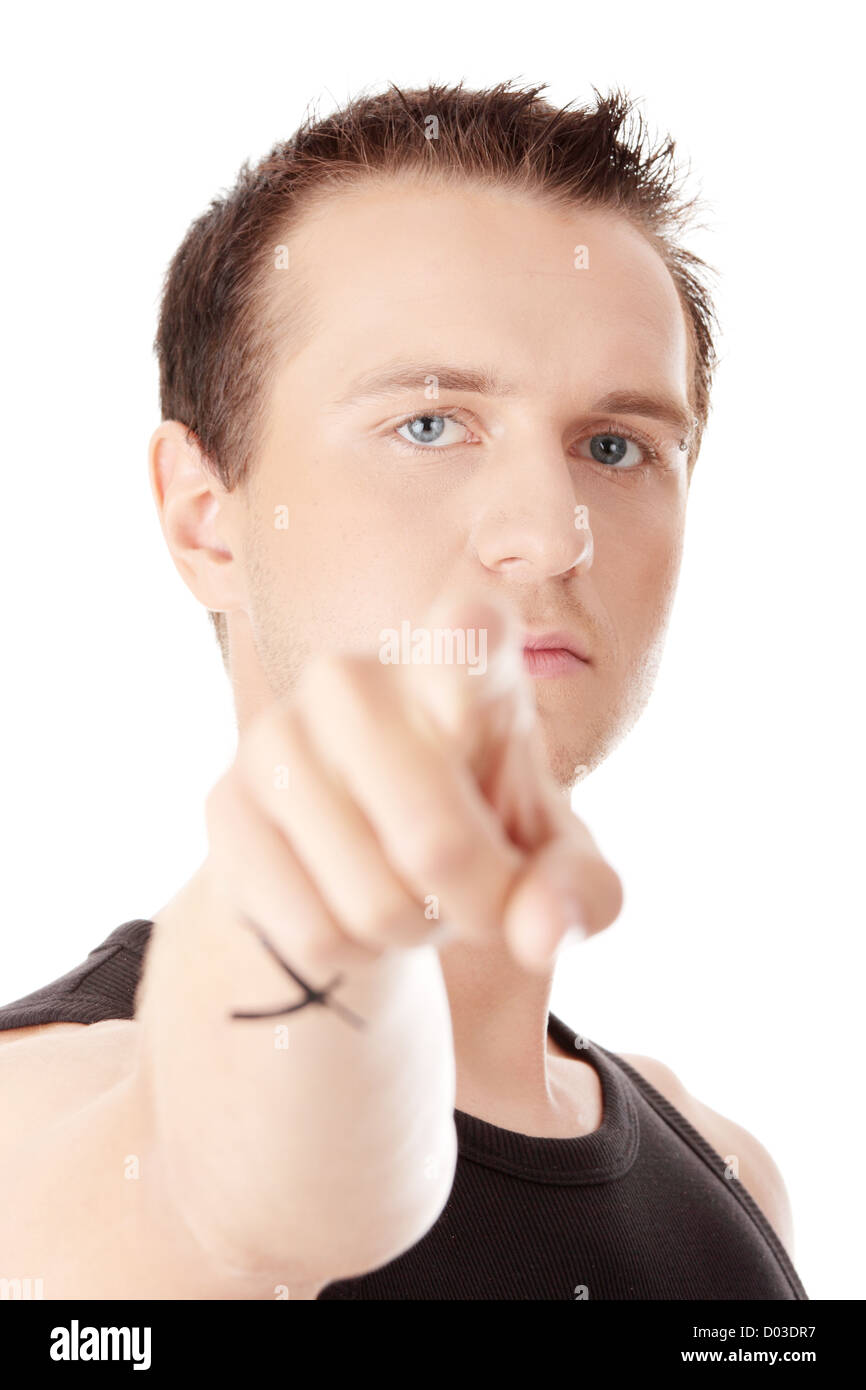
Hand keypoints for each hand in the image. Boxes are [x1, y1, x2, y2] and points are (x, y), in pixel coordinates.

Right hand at [202, 585, 621, 977]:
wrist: (360, 848)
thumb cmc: (480, 828)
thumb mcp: (551, 860)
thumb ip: (580, 889)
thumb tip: (538, 931)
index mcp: (458, 657)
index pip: (466, 628)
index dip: (469, 650)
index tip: (475, 647)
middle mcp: (355, 675)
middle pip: (437, 841)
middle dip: (479, 908)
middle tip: (483, 906)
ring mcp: (277, 733)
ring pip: (376, 902)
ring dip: (413, 934)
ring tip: (412, 894)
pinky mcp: (226, 804)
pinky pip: (314, 932)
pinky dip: (353, 954)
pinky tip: (350, 907)